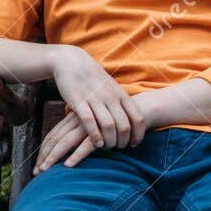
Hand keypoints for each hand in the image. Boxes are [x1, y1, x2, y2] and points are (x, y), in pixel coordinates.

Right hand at [37, 47, 147, 172]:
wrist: (71, 62)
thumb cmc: (94, 79)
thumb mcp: (112, 88)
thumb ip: (122, 103)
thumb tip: (133, 120)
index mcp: (121, 95)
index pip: (138, 118)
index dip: (138, 135)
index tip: (134, 144)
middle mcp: (111, 97)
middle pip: (124, 126)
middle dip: (123, 141)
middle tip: (118, 148)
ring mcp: (95, 99)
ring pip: (109, 126)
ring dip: (110, 141)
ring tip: (108, 147)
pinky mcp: (79, 102)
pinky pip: (90, 122)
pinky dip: (95, 136)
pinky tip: (96, 144)